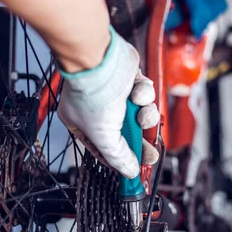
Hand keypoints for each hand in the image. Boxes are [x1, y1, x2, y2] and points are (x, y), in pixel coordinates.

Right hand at [57, 26, 160, 178]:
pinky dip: (144, 95)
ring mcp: (114, 94)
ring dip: (144, 116)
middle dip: (139, 142)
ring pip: (138, 115)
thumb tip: (128, 171)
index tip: (133, 172)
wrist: (101, 59)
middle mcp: (97, 109)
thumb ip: (118, 156)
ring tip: (141, 113)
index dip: (120, 161)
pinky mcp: (128, 80)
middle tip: (149, 154)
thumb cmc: (92, 93)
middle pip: (125, 134)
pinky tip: (137, 92)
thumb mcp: (104, 136)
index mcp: (82, 124)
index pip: (103, 150)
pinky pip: (144, 95)